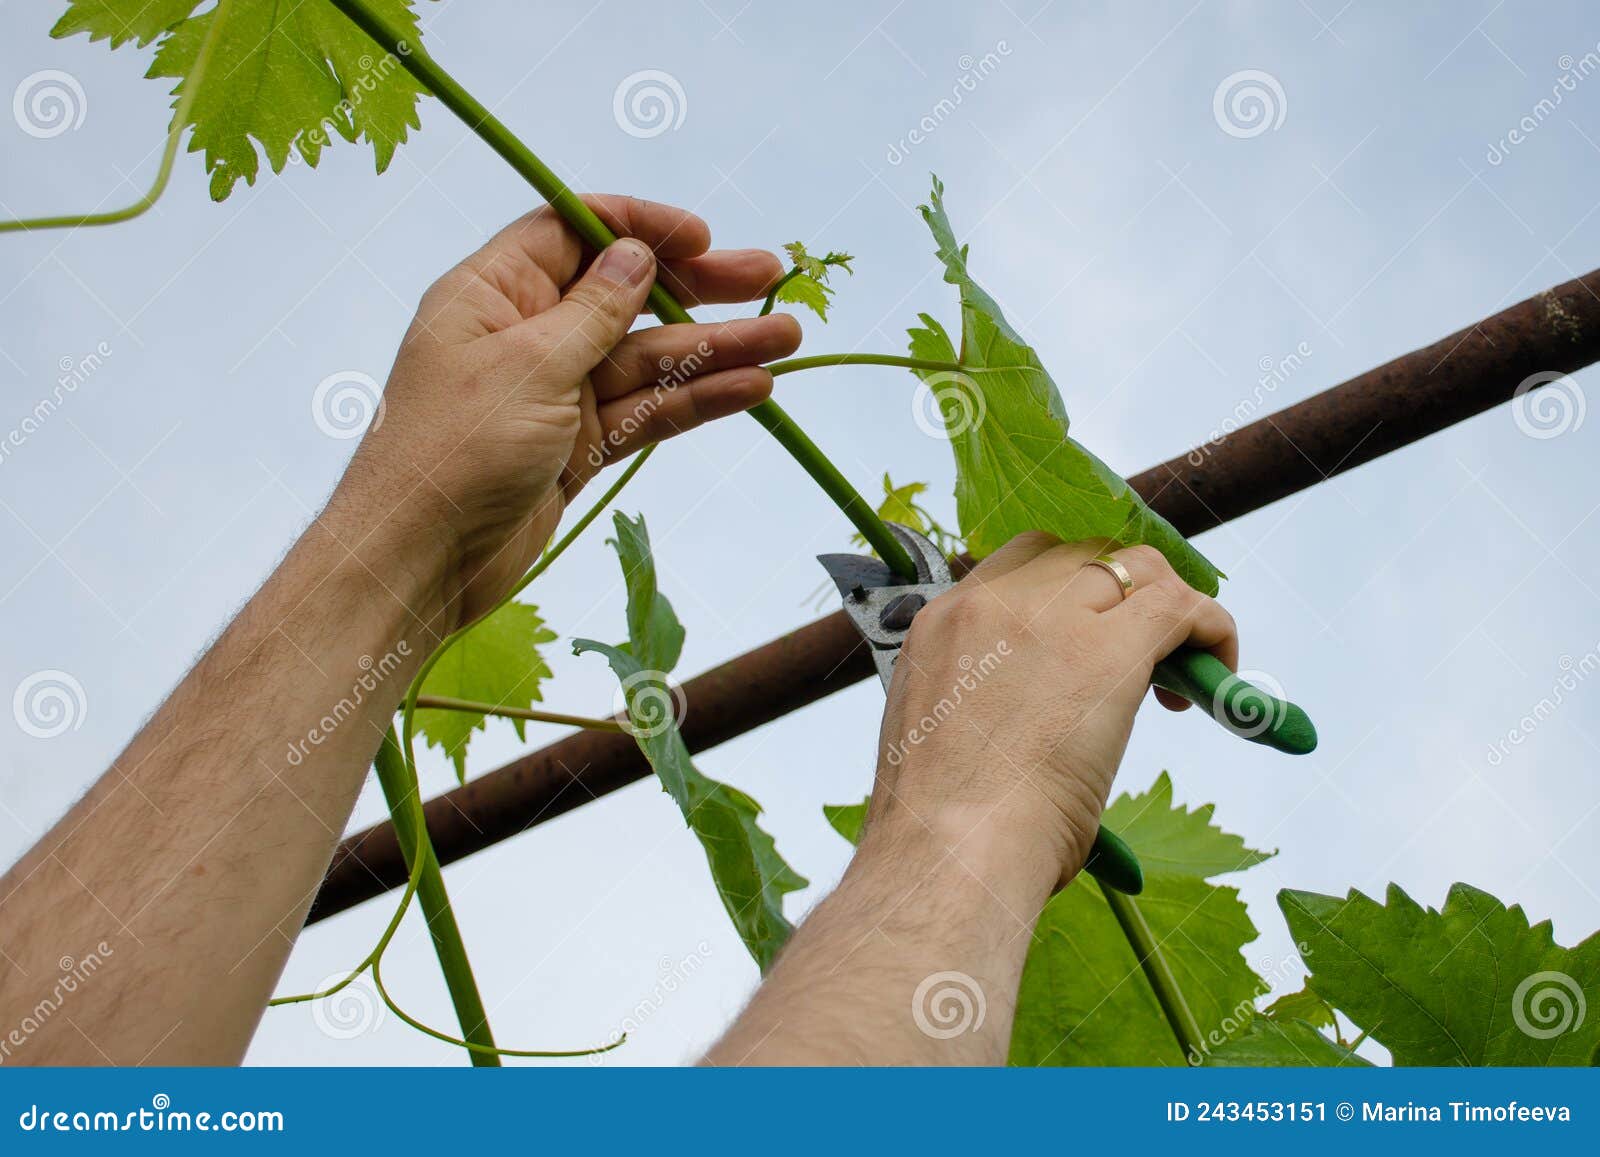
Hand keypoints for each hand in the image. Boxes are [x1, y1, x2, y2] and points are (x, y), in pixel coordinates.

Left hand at [333, 195, 799, 627]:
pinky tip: (750, 389)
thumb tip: (634, 253)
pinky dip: (695, 402)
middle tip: (769, 278)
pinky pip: (646, 413)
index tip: (701, 237)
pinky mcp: (578, 449)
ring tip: (786, 338)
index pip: (574, 233)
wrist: (419, 561)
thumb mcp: (528, 365)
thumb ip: (592, 311)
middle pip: (625, 295)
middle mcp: (527, 336)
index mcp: (494, 294)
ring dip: (715, 350)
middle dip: (698, 288)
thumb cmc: (453, 449)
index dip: (639, 227)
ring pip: (648, 360)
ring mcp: (556, 395)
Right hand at [864, 533, 1238, 886]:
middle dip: (1120, 593)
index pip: (1019, 566)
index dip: (1069, 592)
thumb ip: (987, 706)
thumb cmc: (942, 831)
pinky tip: (1217, 673)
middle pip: (1080, 555)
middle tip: (1143, 657)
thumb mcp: (946, 739)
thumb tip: (1042, 728)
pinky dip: (1210, 631)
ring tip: (1177, 678)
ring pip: (1134, 568)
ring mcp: (1049, 618)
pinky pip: (1181, 608)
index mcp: (941, 624)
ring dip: (1166, 608)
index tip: (1091, 636)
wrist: (949, 850)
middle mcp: (991, 602)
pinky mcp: (1108, 649)